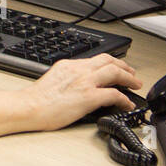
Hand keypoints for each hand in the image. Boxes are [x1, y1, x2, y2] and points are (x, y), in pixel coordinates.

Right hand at [25, 54, 142, 130]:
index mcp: (69, 65)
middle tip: (132, 74)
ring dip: (128, 77)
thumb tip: (79, 86)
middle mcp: (79, 70)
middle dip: (124, 66)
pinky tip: (127, 104)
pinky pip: (113, 94)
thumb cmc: (37, 99)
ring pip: (114, 72)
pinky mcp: (88, 97)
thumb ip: (69, 78)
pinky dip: (124, 98)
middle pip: (108, 61)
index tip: (117, 67)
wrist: (29, 107)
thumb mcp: (54, 80)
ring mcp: (85, 82)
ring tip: (136, 84)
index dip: (110, 62)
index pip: (95, 59)